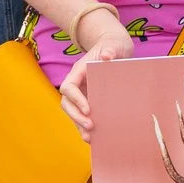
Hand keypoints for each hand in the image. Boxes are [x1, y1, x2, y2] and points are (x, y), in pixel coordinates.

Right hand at [58, 8, 135, 135]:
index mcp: (79, 70)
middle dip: (76, 116)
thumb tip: (106, 56)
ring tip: (90, 138)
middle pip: (67, 103)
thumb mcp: (114, 44)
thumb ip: (110, 49)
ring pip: (73, 112)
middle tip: (90, 126)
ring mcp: (82, 92)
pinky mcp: (90, 99)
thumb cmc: (113, 45)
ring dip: (79, 125)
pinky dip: (85, 126)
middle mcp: (77, 83)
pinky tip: (94, 137)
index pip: (69, 87)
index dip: (76, 99)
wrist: (116, 48)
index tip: (88, 109)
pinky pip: (83, 114)